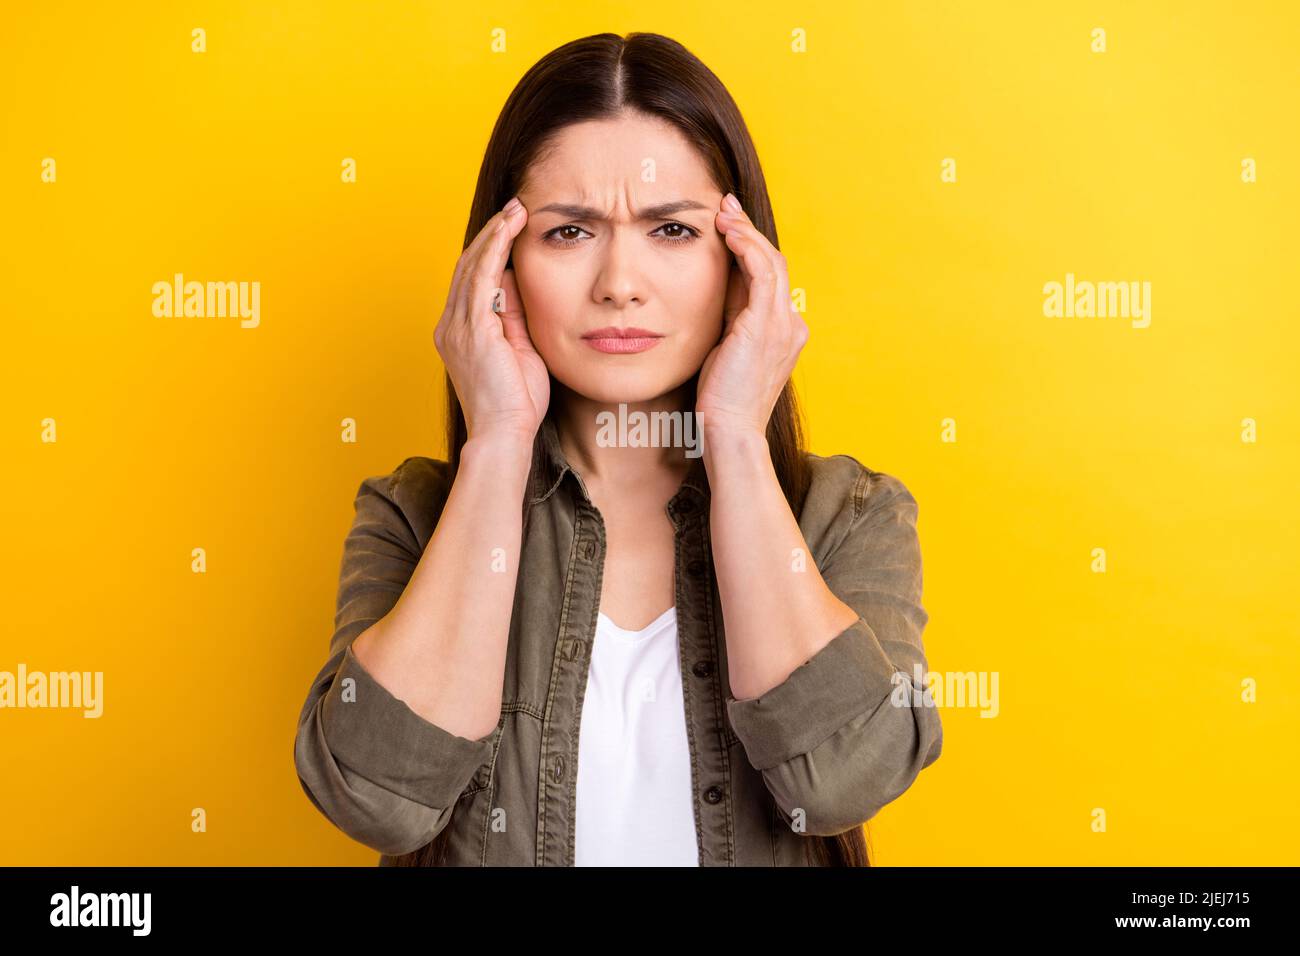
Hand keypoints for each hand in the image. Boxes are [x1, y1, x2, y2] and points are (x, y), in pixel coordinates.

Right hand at [433, 198, 549, 444]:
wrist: (503, 434)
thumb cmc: (516, 403)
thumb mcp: (520, 350)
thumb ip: (515, 317)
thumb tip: (519, 283)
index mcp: (460, 333)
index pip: (472, 281)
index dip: (490, 250)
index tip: (513, 228)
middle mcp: (451, 326)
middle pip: (467, 266)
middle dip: (492, 234)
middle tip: (516, 208)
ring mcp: (457, 326)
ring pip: (472, 265)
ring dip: (495, 233)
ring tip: (517, 210)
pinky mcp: (471, 328)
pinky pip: (480, 276)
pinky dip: (495, 248)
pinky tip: (510, 228)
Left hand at [696, 193, 808, 439]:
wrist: (731, 430)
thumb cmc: (722, 399)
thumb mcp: (727, 348)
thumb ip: (730, 317)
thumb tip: (719, 284)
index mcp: (784, 331)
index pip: (770, 279)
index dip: (750, 249)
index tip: (729, 226)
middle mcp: (791, 324)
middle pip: (775, 264)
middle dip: (749, 232)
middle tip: (725, 207)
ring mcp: (783, 325)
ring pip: (771, 263)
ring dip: (746, 233)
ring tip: (724, 213)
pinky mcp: (766, 326)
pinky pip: (762, 274)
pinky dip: (747, 248)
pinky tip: (729, 234)